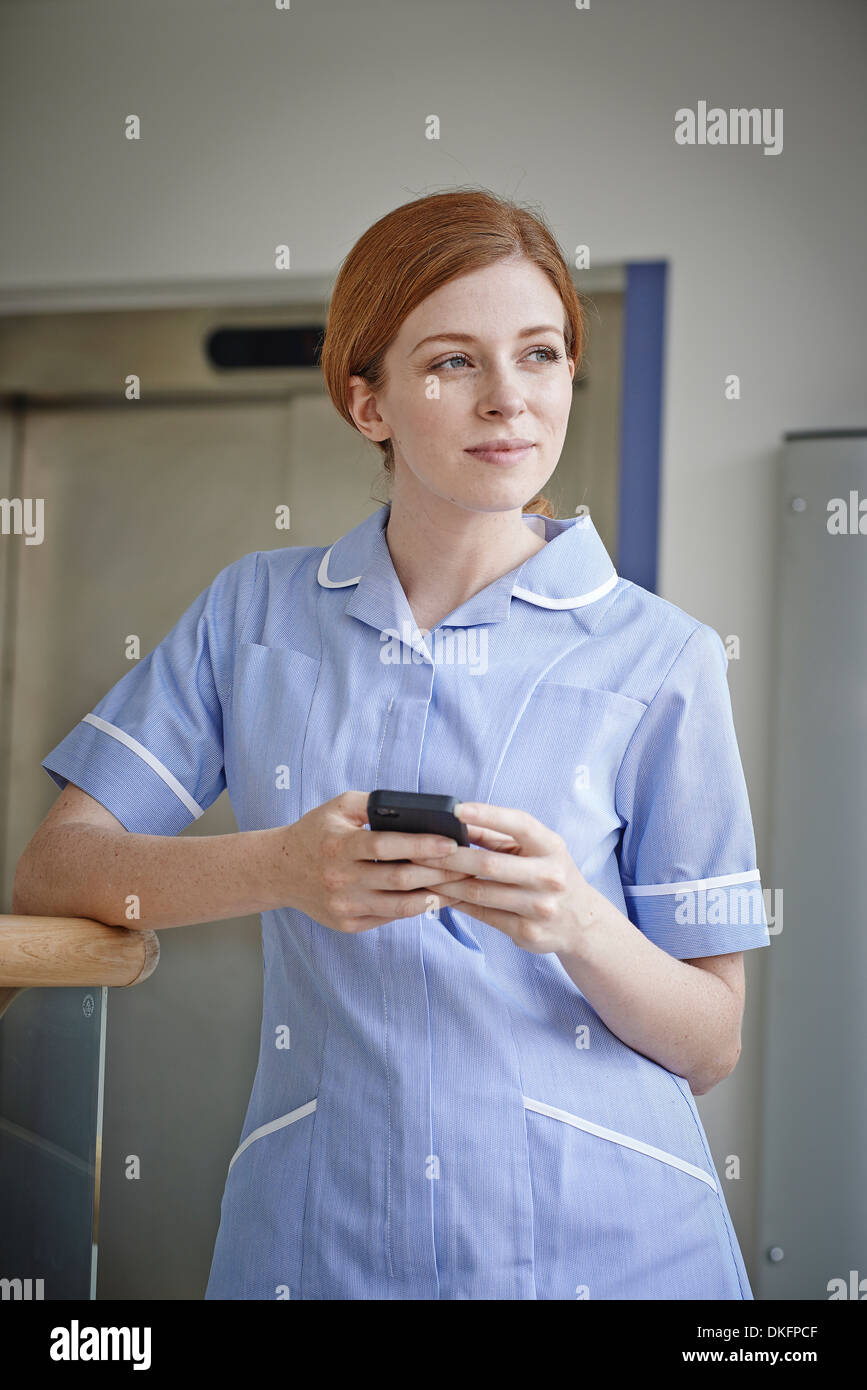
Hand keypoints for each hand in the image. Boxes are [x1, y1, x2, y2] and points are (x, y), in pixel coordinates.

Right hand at [268, 791, 468, 931]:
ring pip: (400, 906)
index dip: (421, 845)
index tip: (451, 842)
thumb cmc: (316, 833)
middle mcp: (340, 879)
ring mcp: (344, 906)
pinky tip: (436, 897)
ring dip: (436, 896)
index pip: (386, 846)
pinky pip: (390, 917)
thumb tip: (418, 808)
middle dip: (439, 872)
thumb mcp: (338, 807)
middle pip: (400, 878)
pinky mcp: (348, 925)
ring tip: (461, 885)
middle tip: (469, 865)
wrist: (279, 871)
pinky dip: (415, 908)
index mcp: (338, 845)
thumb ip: (373, 802)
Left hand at [411, 801, 597, 953]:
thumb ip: (497, 837)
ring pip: (480, 893)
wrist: (581, 922)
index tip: (456, 809)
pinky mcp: (527, 932)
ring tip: (420, 872)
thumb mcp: (535, 850)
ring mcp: (540, 908)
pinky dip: (457, 903)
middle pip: (489, 864)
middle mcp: (550, 877)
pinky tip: (438, 894)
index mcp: (552, 847)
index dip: (488, 815)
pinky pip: (482, 915)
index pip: (520, 824)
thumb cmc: (549, 874)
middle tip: (418, 848)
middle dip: (449, 856)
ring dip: (445, 882)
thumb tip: (456, 821)